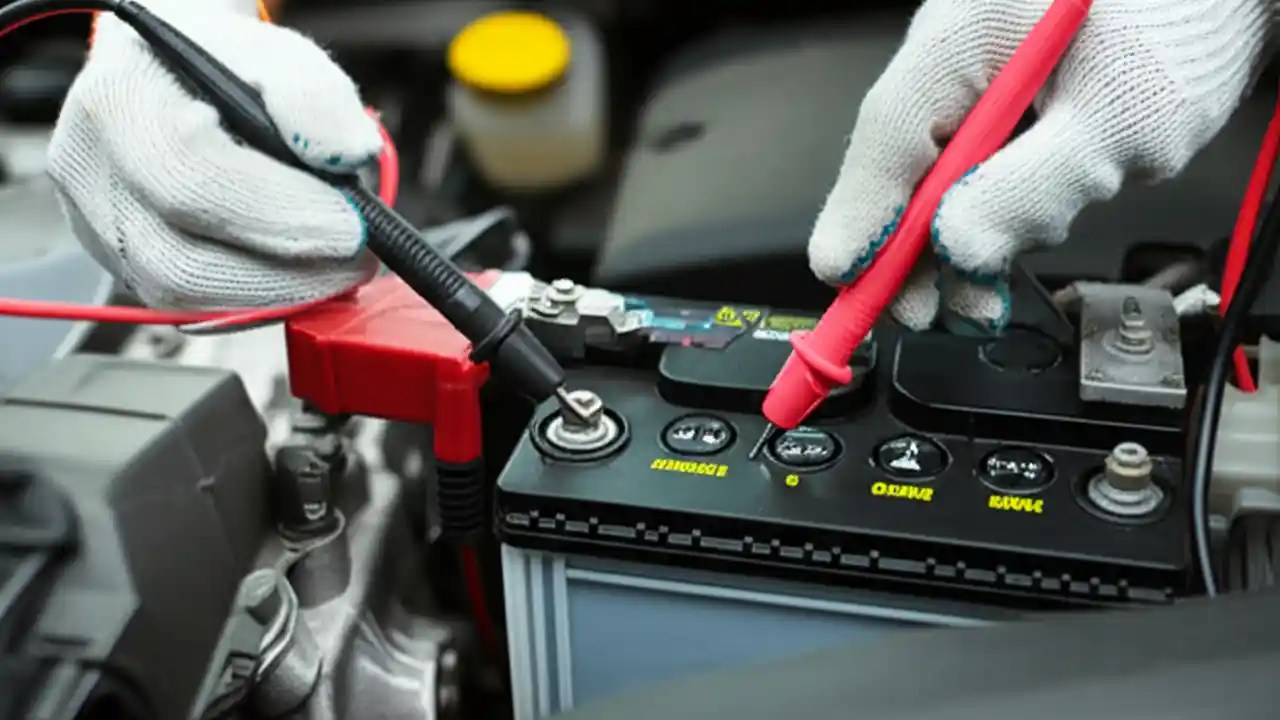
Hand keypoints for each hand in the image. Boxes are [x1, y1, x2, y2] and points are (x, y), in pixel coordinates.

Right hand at [48, 0, 381, 308]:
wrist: (188, 82)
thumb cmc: (229, 68)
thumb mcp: (282, 57)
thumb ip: (315, 96)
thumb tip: (344, 152)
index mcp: (120, 100)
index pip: (191, 178)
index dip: (280, 214)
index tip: (354, 227)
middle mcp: (89, 169)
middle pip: (178, 259)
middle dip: (285, 273)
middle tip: (356, 260)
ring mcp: (98, 226)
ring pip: (183, 296)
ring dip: (274, 294)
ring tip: (334, 266)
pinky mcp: (123, 264)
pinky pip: (187, 305)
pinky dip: (253, 299)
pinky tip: (297, 274)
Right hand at [808, 0, 1272, 333]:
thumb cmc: (1188, 26)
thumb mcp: (1120, 121)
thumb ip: (1032, 190)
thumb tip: (956, 249)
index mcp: (966, 33)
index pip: (889, 131)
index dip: (861, 211)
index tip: (846, 274)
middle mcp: (957, 52)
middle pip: (902, 162)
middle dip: (911, 247)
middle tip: (926, 312)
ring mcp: (976, 78)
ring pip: (938, 175)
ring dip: (961, 237)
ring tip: (990, 286)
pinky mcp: (1002, 104)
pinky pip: (974, 170)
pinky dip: (991, 213)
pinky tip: (1019, 229)